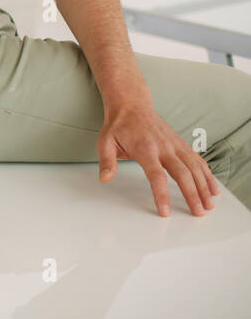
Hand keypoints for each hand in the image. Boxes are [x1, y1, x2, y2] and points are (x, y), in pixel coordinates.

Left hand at [98, 98, 218, 216]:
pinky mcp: (181, 144)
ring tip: (209, 205)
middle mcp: (164, 147)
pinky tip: (212, 188)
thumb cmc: (119, 125)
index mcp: (145, 148)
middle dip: (192, 194)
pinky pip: (198, 160)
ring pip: (194, 167)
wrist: (132, 105)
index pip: (156, 175)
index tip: (165, 211)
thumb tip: (105, 178)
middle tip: (198, 213)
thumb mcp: (105, 142)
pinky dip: (207, 175)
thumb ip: (106, 161)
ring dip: (204, 186)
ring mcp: (175, 145)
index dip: (162, 194)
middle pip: (182, 173)